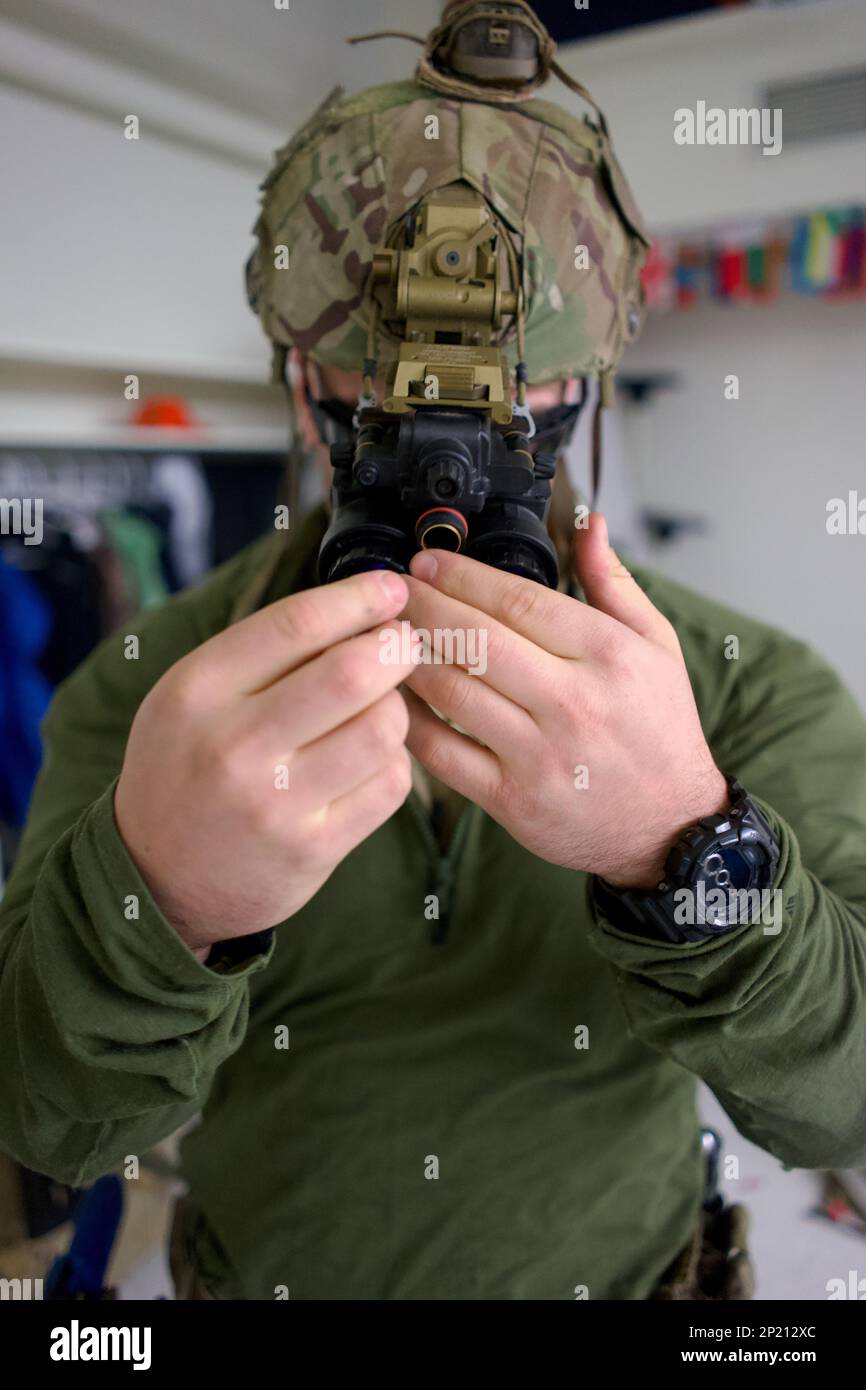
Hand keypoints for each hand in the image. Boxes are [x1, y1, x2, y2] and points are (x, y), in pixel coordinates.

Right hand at [116, 570, 416, 954]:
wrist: (157, 879)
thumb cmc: (185, 768)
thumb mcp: (191, 697)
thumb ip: (260, 653)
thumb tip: (359, 607)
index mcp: (199, 691)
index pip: (297, 624)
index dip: (359, 598)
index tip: (391, 589)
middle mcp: (235, 745)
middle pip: (352, 673)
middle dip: (395, 648)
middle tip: (402, 645)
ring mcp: (275, 803)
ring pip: (382, 728)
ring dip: (396, 709)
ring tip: (379, 708)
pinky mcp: (313, 848)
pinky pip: (390, 784)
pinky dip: (393, 762)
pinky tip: (369, 759)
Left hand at [401, 513, 726, 888]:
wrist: (670, 827)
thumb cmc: (659, 731)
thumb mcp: (657, 647)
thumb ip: (614, 582)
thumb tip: (587, 522)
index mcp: (607, 655)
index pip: (518, 600)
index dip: (461, 576)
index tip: (426, 561)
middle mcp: (572, 702)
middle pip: (476, 639)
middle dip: (423, 606)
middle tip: (391, 589)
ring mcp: (539, 754)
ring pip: (453, 692)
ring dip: (408, 657)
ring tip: (384, 635)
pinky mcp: (513, 800)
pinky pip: (444, 754)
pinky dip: (410, 722)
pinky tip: (392, 698)